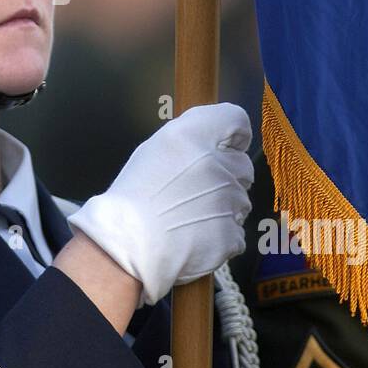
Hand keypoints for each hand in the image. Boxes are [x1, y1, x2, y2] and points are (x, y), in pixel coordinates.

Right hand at [66, 102, 253, 307]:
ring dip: (224, 209)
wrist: (125, 247)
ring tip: (190, 220)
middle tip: (194, 194)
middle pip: (242, 166)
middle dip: (226, 178)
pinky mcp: (232, 235)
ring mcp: (229, 201)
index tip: (224, 148)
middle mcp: (217, 163)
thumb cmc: (131, 200)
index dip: (233, 136)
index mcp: (192, 137)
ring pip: (241, 202)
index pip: (235, 120)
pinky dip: (221, 238)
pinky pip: (236, 233)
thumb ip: (188, 142)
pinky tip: (195, 240)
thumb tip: (211, 146)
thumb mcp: (152, 152)